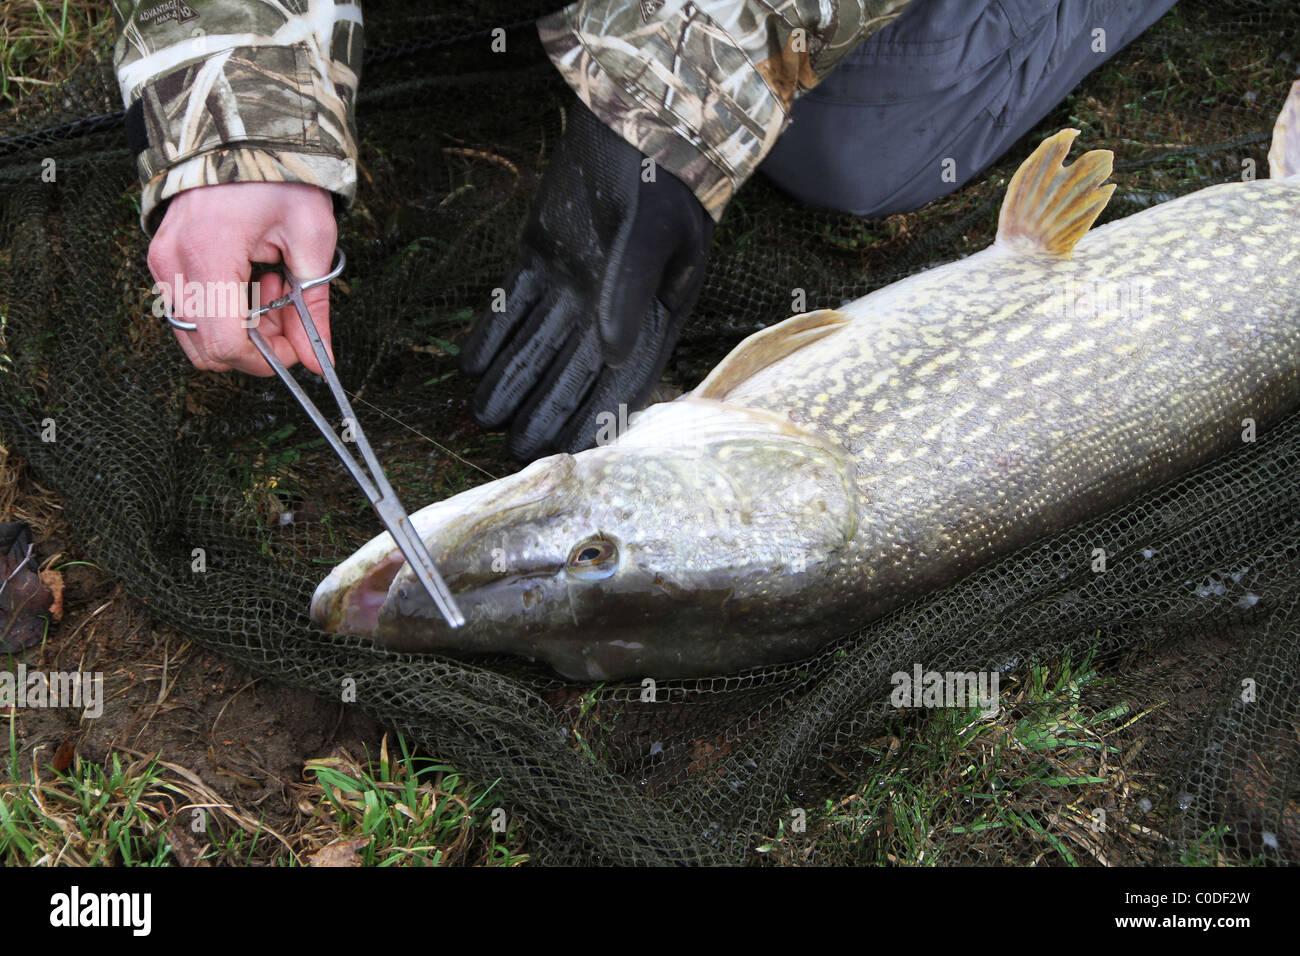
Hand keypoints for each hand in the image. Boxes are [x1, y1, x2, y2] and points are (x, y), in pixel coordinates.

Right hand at [148, 181, 337, 375]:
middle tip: (290, 311)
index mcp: (208, 254)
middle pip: (207, 348)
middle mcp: (172, 263)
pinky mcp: (162, 260)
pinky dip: (225, 311)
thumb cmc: (277, 177)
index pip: (226, 344)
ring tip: (273, 285)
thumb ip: (313, 306)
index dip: (267, 360)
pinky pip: (191, 310)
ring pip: (197, 334)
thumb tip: (319, 359)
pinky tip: (253, 279)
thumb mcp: (311, 238)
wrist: (239, 130)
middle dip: (257, 346)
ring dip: (242, 328)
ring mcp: (161, 261)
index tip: (297, 348)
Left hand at [460, 99, 713, 459]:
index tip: (569, 451)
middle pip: (573, 371)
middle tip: (516, 449)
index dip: (596, 417)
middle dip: (545, 409)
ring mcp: (573, 285)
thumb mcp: (654, 237)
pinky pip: (513, 306)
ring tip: (485, 415)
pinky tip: (469, 365)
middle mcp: (611, 308)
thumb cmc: (660, 181)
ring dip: (512, 379)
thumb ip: (629, 293)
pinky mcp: (540, 258)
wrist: (633, 121)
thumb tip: (611, 354)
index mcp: (654, 313)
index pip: (623, 379)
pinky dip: (492, 335)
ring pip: (538, 344)